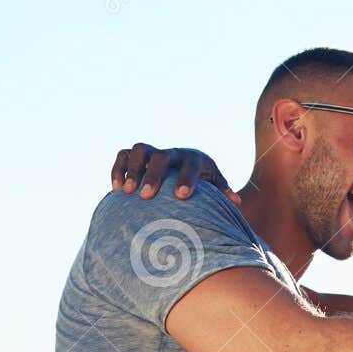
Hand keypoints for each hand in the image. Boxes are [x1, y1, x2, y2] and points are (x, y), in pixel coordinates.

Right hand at [111, 143, 239, 203]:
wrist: (186, 168)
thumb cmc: (203, 182)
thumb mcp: (215, 185)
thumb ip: (222, 192)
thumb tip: (236, 201)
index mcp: (195, 160)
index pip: (191, 165)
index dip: (187, 178)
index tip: (181, 196)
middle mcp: (173, 153)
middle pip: (161, 156)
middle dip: (154, 175)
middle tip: (147, 196)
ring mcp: (153, 152)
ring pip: (140, 150)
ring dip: (133, 169)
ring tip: (127, 192)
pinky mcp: (137, 155)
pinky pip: (124, 154)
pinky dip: (118, 168)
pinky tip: (115, 189)